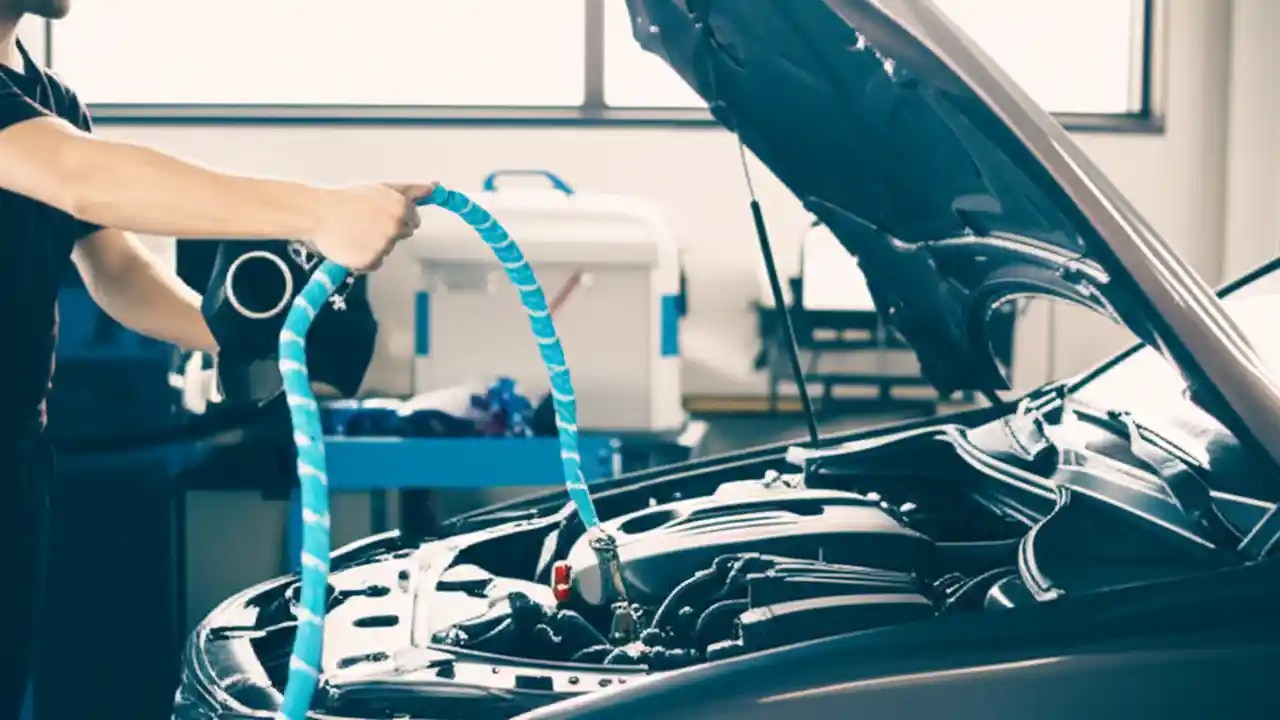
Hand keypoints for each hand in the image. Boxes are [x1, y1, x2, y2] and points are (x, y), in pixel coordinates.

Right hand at [306, 182, 436, 270]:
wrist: (317, 214)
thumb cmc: (348, 199)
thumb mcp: (381, 189)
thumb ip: (411, 190)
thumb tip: (435, 188)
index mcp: (401, 207)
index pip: (414, 219)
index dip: (398, 216)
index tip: (381, 213)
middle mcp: (396, 227)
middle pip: (403, 234)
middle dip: (389, 229)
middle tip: (365, 222)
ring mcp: (384, 246)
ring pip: (388, 249)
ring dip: (375, 244)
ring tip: (354, 232)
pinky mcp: (371, 261)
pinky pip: (376, 263)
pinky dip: (366, 258)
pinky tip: (352, 245)